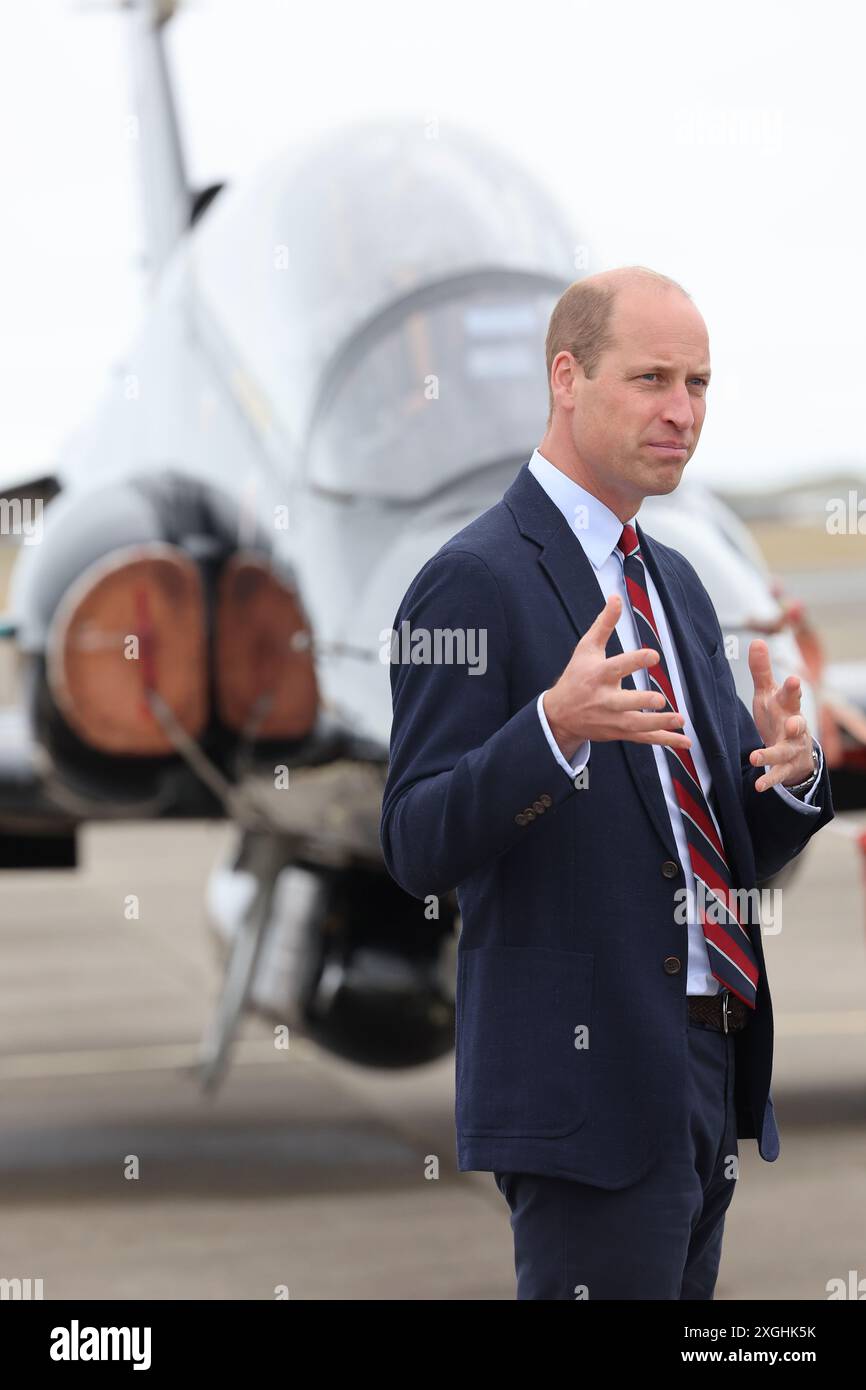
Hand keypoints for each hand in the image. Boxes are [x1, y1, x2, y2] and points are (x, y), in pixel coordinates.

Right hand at [543, 593, 691, 759]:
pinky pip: (644, 738)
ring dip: (658, 724)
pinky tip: (684, 742)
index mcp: (597, 676)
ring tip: (679, 720)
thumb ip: (604, 624)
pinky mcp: (619, 732)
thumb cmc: (576, 676)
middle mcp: (604, 700)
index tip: (653, 655)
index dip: (635, 661)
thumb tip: (616, 597)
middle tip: (659, 698)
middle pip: (624, 703)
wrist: (559, 715)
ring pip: (636, 725)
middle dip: (641, 702)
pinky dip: (665, 741)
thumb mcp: (586, 648)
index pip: (617, 668)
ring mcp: (612, 719)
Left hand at [746, 639, 814, 791]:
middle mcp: (795, 727)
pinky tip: (758, 785)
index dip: (792, 688)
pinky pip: (779, 774)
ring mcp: (793, 748)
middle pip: (798, 723)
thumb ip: (762, 671)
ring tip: (755, 757)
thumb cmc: (778, 716)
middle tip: (794, 722)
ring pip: (786, 750)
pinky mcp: (787, 766)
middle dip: (797, 722)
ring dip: (771, 754)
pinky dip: (769, 779)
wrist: (795, 750)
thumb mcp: (768, 694)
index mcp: (788, 706)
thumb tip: (756, 641)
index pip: (792, 695)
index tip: (793, 679)